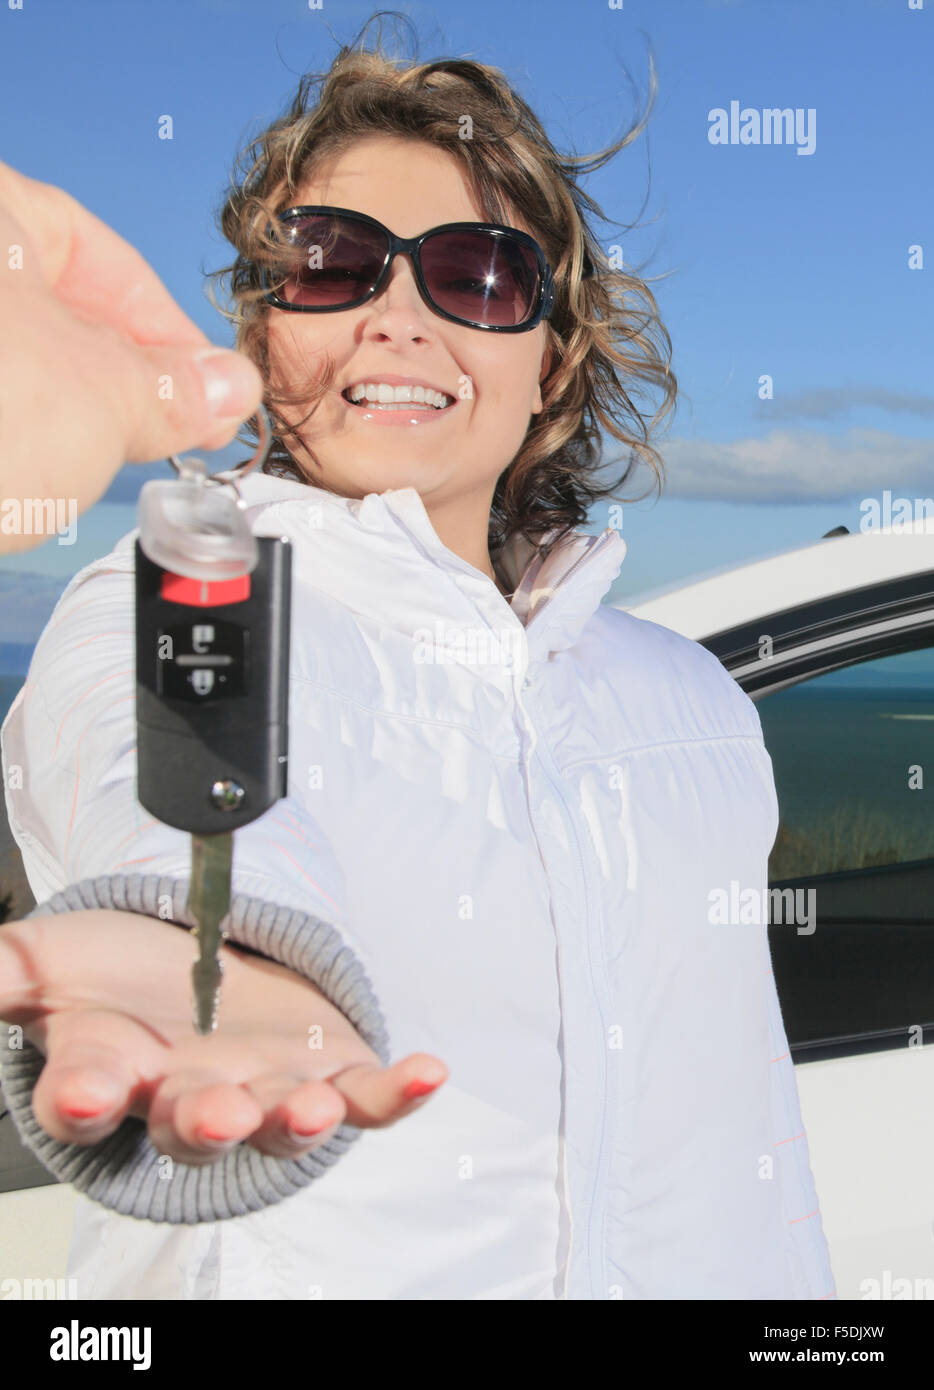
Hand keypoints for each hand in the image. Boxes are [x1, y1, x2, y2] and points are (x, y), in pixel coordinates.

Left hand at [0, 160, 263, 553]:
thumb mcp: (101, 401)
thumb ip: (171, 388)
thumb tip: (221, 385)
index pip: (97, 253)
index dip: (167, 328)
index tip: (206, 386)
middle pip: (45, 303)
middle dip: (116, 370)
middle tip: (168, 428)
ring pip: (3, 356)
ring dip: (60, 407)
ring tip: (98, 461)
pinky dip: (5, 430)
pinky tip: (26, 476)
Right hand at [0, 909, 446, 1164]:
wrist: (187, 965)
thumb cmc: (114, 975)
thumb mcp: (48, 959)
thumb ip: (3, 973)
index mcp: (111, 1070)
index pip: (87, 1099)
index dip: (88, 1099)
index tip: (92, 1090)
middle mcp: (187, 1096)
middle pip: (193, 1126)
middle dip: (207, 1121)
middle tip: (219, 1111)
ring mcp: (261, 1093)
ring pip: (279, 1124)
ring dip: (297, 1120)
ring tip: (310, 1106)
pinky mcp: (326, 1076)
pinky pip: (365, 1098)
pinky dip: (396, 1095)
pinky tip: (426, 1074)